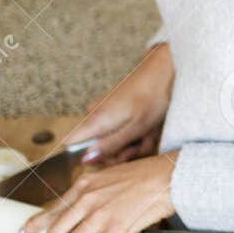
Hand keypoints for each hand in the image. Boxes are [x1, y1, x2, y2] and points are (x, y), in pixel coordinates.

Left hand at [19, 152, 177, 232]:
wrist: (167, 177)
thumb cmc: (143, 176)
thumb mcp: (107, 177)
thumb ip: (90, 193)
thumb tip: (81, 213)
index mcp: (82, 187)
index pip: (50, 210)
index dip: (33, 226)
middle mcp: (85, 201)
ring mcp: (99, 216)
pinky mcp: (116, 230)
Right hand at [69, 43, 173, 166]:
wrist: (163, 72)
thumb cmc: (152, 98)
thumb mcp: (135, 129)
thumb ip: (109, 146)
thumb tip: (86, 161)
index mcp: (96, 120)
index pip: (70, 144)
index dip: (89, 158)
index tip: (111, 158)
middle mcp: (94, 115)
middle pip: (95, 147)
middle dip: (119, 152)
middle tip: (139, 146)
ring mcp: (103, 111)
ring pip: (111, 140)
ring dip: (132, 143)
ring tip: (148, 134)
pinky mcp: (113, 109)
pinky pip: (118, 129)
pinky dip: (134, 132)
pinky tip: (147, 128)